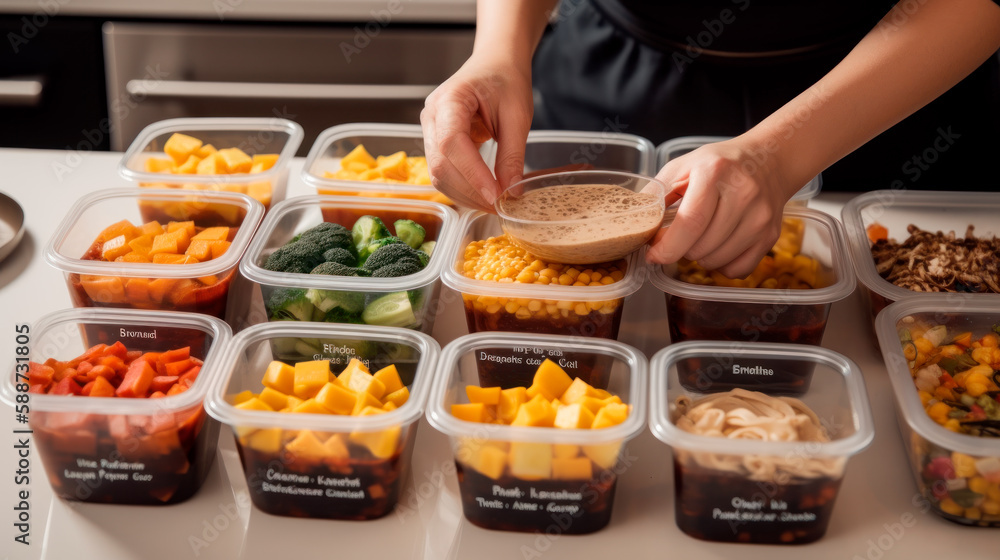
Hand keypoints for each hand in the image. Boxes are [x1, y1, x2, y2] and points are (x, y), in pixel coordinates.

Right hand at [421, 54, 533, 211]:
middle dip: (470, 191)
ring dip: (465, 195)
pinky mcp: (436, 143)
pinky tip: (483, 195)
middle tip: (500, 206)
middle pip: (441, 164)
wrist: (496, 64)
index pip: (451, 144)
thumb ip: (513, 154)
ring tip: (494, 204)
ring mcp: (430, 130)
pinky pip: (444, 172)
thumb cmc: (506, 80)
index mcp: (450, 99)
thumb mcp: (517, 115)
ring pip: (438, 174)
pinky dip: (463, 188)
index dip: (472, 174)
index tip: (496, 195)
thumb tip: (512, 191)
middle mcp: (432, 116)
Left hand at [645, 137, 797, 277]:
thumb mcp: (682, 166)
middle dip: (680, 249)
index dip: (667, 247)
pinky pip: (737, 270)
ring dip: (700, 257)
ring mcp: (760, 218)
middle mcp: (743, 195)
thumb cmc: (719, 165)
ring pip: (716, 261)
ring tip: (701, 237)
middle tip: (679, 236)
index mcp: (715, 173)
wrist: (768, 161)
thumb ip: (656, 193)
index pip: (691, 222)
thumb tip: (635, 224)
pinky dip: (721, 266)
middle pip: (701, 247)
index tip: (653, 254)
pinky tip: (719, 246)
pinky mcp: (770, 236)